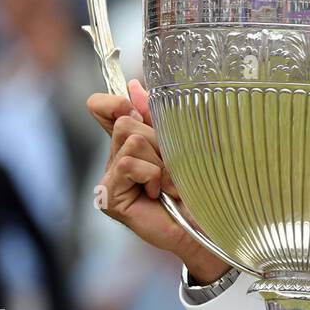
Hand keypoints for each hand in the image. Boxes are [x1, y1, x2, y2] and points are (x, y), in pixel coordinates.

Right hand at [86, 79, 228, 283]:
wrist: (207, 222)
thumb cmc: (200, 185)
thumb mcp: (181, 143)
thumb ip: (156, 117)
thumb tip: (135, 87)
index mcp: (130, 142)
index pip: (101, 107)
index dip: (113, 103)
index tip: (133, 109)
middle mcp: (115, 158)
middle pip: (124, 121)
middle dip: (157, 140)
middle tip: (171, 167)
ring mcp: (109, 178)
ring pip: (131, 140)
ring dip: (160, 160)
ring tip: (169, 183)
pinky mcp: (108, 195)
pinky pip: (129, 163)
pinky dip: (152, 175)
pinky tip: (157, 193)